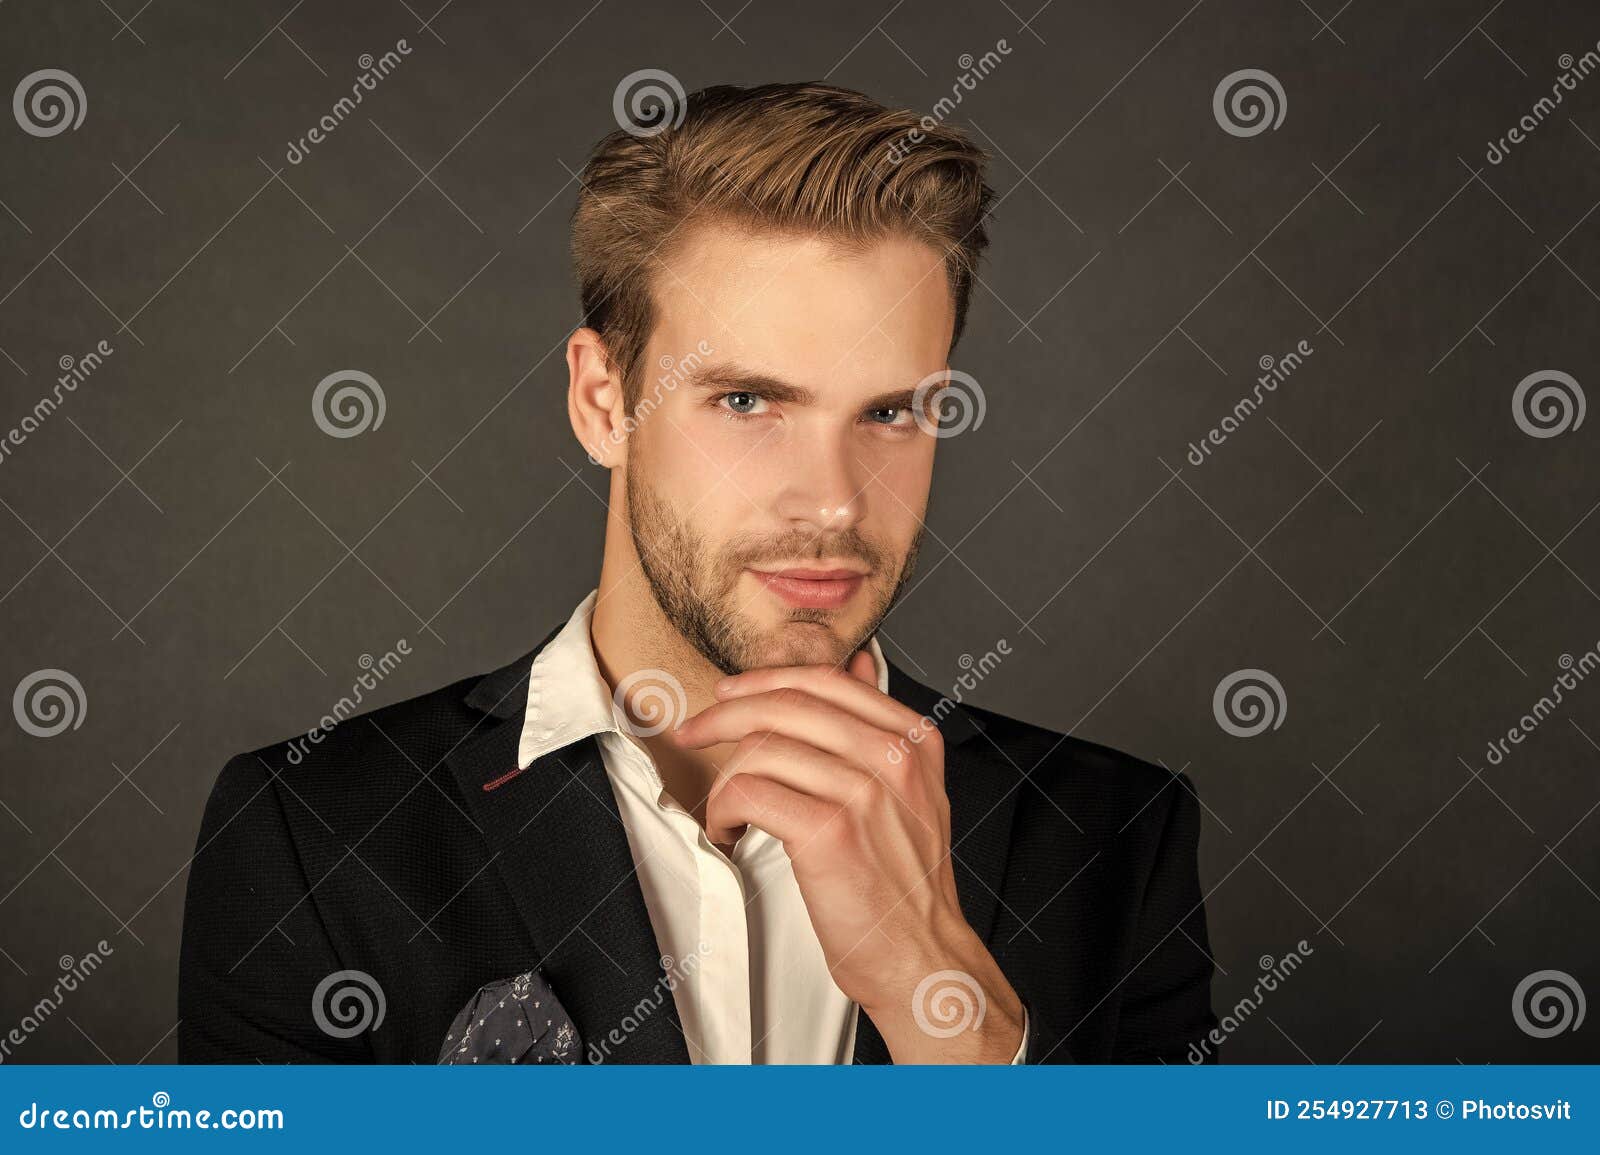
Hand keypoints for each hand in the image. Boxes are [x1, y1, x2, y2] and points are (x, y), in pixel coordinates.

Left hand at [669, 652, 1023, 1062]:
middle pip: (786, 705)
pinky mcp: (829, 832)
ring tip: (726, 811)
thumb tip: (854, 663)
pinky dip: (723, 811)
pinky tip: (730, 832)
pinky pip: (749, 793)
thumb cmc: (905, 882)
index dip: (764, 682)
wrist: (923, 954)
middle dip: (724, 715)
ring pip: (760, 749)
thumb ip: (878, 725)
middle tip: (694, 732)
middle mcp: (892, 757)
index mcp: (912, 740)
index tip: (727, 695)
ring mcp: (863, 793)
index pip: (825, 682)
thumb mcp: (911, 789)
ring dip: (724, 780)